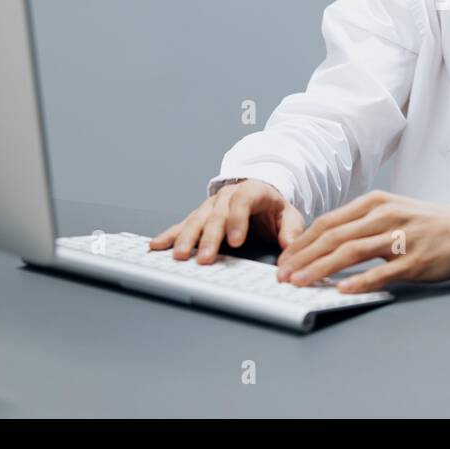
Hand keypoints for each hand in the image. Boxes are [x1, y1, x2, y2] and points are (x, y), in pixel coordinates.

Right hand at [149, 179, 305, 263]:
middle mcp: (228, 196)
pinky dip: (170, 235)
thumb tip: (290, 245)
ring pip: (197, 219)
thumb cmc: (273, 208)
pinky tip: (158, 244)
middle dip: (210, 237)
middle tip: (205, 258)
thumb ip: (291, 230)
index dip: (238, 220)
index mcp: (252, 190)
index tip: (236, 241)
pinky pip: (183, 224)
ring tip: (180, 255)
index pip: (243, 201)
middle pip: (216, 214)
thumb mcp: (289, 215)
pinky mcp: (200, 216)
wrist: (260, 195)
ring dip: (187, 238)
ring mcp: (211, 205)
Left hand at [275, 190, 449, 292]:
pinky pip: (382, 271)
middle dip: (304, 257)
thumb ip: (359, 224)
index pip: (328, 222)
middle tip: (283, 275)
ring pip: (352, 251)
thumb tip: (321, 244)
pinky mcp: (415, 259)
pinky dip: (360, 280)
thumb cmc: (424, 222)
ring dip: (322, 268)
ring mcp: (400, 237)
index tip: (284, 259)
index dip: (302, 242)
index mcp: (374, 202)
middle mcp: (385, 216)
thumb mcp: (390, 211)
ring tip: (302, 282)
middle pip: (334, 236)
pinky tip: (342, 289)